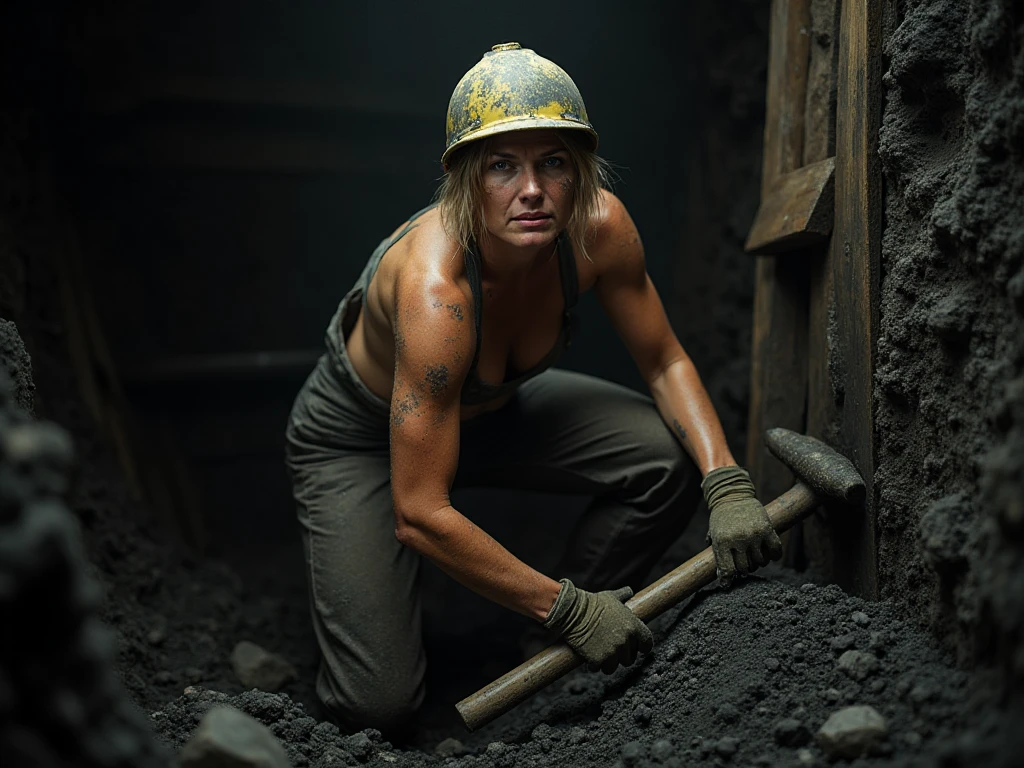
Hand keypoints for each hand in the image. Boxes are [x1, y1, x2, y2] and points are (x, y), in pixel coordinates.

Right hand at [542, 579, 653, 673]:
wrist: (573, 612)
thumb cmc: (592, 603)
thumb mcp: (611, 597)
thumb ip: (623, 595)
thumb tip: (629, 591)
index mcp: (633, 625)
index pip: (647, 643)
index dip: (643, 647)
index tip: (640, 650)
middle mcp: (626, 640)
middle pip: (630, 658)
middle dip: (622, 655)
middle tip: (612, 650)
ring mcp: (613, 651)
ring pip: (615, 666)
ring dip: (608, 663)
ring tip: (600, 655)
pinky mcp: (599, 660)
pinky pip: (601, 669)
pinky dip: (595, 665)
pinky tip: (590, 658)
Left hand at [703, 465, 783, 585]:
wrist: (732, 495)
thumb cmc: (721, 517)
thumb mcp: (715, 534)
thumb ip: (719, 554)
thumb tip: (724, 578)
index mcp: (722, 541)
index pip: (728, 570)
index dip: (728, 580)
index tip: (728, 584)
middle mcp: (739, 540)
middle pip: (745, 568)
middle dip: (744, 570)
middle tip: (744, 565)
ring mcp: (754, 535)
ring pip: (761, 562)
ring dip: (759, 562)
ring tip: (754, 555)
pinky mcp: (767, 529)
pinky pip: (775, 551)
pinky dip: (774, 556)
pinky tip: (769, 554)